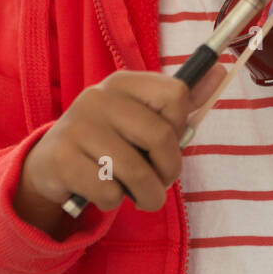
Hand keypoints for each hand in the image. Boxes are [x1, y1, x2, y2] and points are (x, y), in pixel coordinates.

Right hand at [13, 66, 227, 238]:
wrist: (51, 165)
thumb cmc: (110, 142)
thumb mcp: (142, 118)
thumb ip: (181, 102)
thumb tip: (221, 72)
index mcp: (124, 83)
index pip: (175, 95)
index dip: (179, 126)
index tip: (167, 140)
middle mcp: (98, 97)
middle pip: (160, 136)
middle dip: (169, 171)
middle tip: (162, 182)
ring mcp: (77, 126)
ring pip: (136, 170)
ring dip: (148, 194)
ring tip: (143, 196)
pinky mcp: (62, 159)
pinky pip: (108, 191)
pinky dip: (114, 201)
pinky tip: (104, 192)